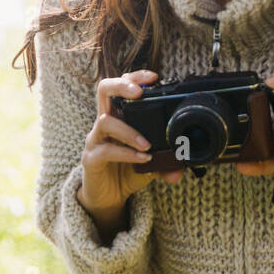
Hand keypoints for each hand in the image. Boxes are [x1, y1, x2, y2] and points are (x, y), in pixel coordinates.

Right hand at [78, 70, 182, 217]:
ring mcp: (95, 139)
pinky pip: (106, 150)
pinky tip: (142, 158)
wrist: (107, 197)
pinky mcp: (91, 158)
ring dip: (129, 131)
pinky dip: (126, 153)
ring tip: (147, 145)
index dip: (135, 76)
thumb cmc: (127, 171)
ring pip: (105, 121)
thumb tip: (181, 168)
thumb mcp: (151, 164)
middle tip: (139, 92)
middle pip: (104, 90)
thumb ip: (166, 162)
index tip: (154, 77)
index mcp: (119, 115)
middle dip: (122, 85)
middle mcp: (105, 122)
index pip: (121, 85)